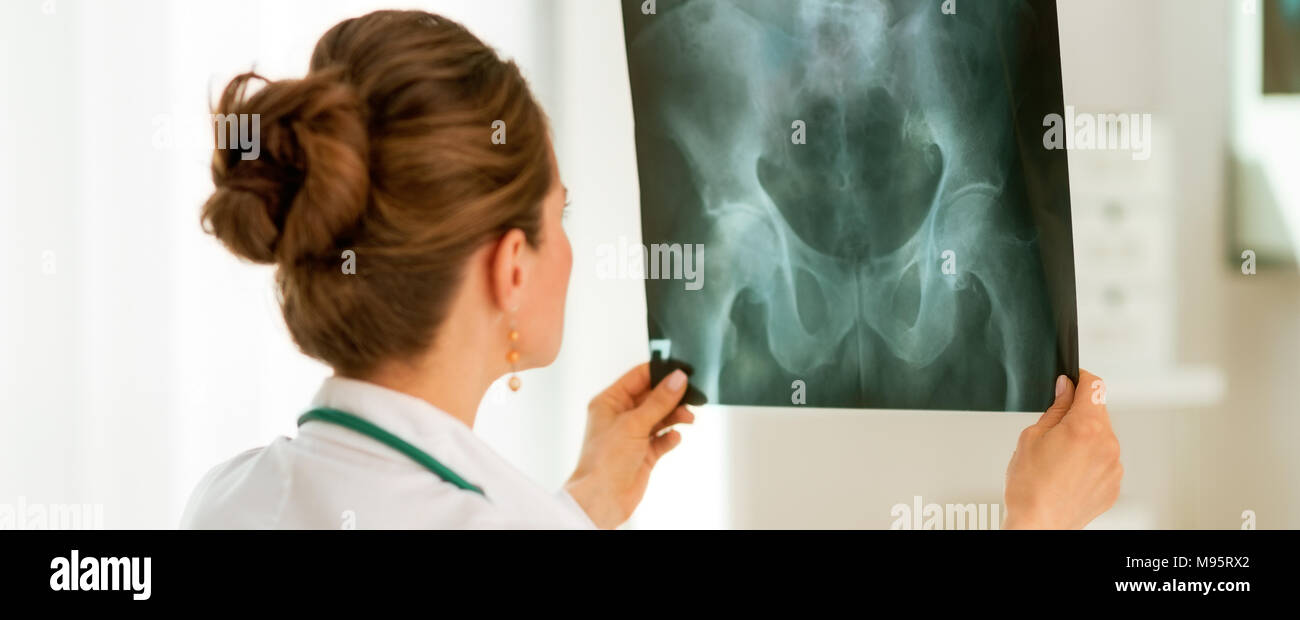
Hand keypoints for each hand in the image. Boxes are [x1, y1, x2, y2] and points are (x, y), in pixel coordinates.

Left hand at [564, 363, 694, 528]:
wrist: (603, 499)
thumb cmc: (605, 460)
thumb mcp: (634, 424)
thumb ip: (659, 401)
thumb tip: (678, 378)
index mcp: (610, 402)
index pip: (638, 377)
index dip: (659, 372)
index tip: (682, 370)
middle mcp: (620, 416)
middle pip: (652, 397)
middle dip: (672, 397)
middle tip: (692, 396)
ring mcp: (633, 435)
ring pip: (660, 417)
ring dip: (675, 416)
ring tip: (689, 418)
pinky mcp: (644, 453)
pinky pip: (662, 439)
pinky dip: (670, 437)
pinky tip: (675, 438)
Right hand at [1003, 369, 1122, 528]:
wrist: (1038, 525)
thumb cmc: (1029, 487)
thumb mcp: (1032, 436)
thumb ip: (1055, 408)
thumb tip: (1065, 388)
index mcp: (1086, 428)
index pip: (1094, 387)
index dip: (1081, 379)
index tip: (1073, 381)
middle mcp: (1108, 445)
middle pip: (1099, 412)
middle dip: (1079, 413)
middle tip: (1054, 429)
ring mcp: (1114, 466)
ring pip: (1102, 437)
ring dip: (1085, 438)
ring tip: (1059, 458)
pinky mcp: (1114, 483)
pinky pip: (1105, 460)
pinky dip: (1090, 460)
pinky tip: (1068, 472)